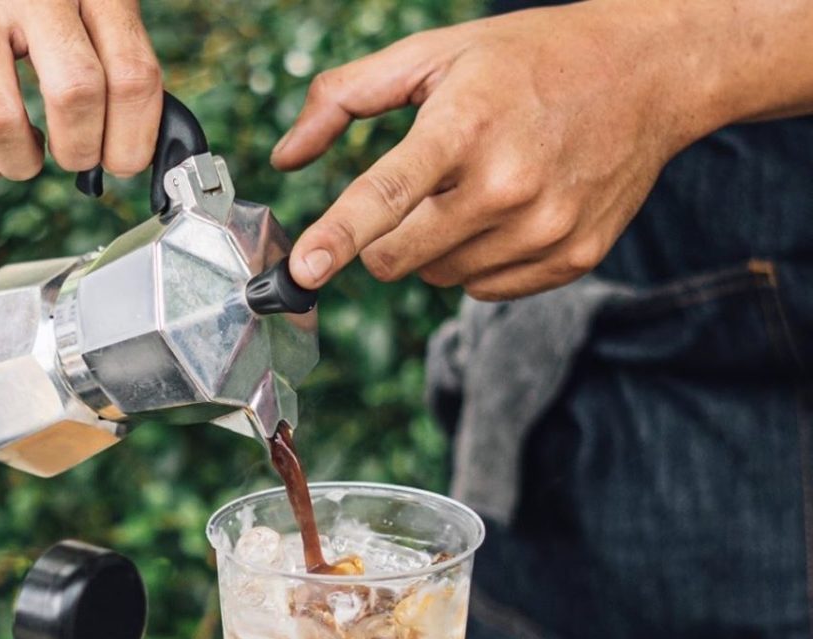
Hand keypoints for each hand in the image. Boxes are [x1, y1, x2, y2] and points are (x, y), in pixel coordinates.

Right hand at [0, 0, 161, 180]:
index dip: (134, 139)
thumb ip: (117, 61)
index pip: (131, 75)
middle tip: (77, 157)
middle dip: (81, 151)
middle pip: (74, 95)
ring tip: (29, 155)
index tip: (124, 161)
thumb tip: (129, 151)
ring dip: (22, 163)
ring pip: (0, 121)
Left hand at [273, 3, 703, 299]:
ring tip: (479, 188)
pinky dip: (478, 261)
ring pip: (438, 277)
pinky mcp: (571, 258)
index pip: (384, 194)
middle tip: (420, 192)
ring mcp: (544, 228)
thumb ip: (347, 97)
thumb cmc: (529, 60)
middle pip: (397, 259)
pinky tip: (510, 213)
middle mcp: (507, 184)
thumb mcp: (435, 53)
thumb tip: (286, 157)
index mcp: (466, 124)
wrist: (648, 73)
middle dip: (385, 238)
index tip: (301, 272)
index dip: (336, 237)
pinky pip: (483, 290)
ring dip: (436, 245)